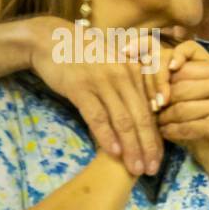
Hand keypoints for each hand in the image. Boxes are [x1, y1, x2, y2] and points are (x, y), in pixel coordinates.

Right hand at [28, 16, 164, 175]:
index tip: (159, 159)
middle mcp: (124, 75)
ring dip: (130, 147)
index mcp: (136, 72)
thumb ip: (129, 90)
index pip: (150, 112)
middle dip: (148, 147)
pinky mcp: (80, 87)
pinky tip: (113, 152)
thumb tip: (142, 122)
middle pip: (141, 118)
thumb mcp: (113, 68)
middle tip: (152, 170)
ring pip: (122, 120)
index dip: (156, 138)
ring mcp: (102, 81)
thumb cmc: (85, 57)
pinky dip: (106, 136)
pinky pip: (98, 116)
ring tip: (136, 168)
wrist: (50, 39)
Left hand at [156, 42, 208, 165]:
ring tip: (157, 122)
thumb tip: (175, 71)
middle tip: (152, 108)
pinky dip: (173, 131)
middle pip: (179, 86)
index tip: (156, 89)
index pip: (186, 67)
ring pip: (179, 107)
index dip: (166, 78)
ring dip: (164, 117)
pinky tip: (167, 134)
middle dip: (161, 98)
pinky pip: (186, 127)